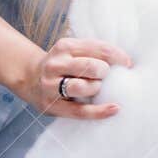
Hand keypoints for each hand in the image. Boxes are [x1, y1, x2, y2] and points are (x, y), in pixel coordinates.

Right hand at [18, 36, 132, 119]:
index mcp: (65, 46)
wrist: (29, 78)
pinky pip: (80, 110)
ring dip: (96, 88)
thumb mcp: (72, 51)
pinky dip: (99, 111)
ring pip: (82, 87)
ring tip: (96, 88)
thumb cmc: (62, 65)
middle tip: (105, 76)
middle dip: (104, 72)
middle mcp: (56, 64)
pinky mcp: (52, 105)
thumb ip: (94, 52)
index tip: (128, 63)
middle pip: (90, 66)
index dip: (117, 56)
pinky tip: (114, 108)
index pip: (98, 48)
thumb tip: (127, 61)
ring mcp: (51, 85)